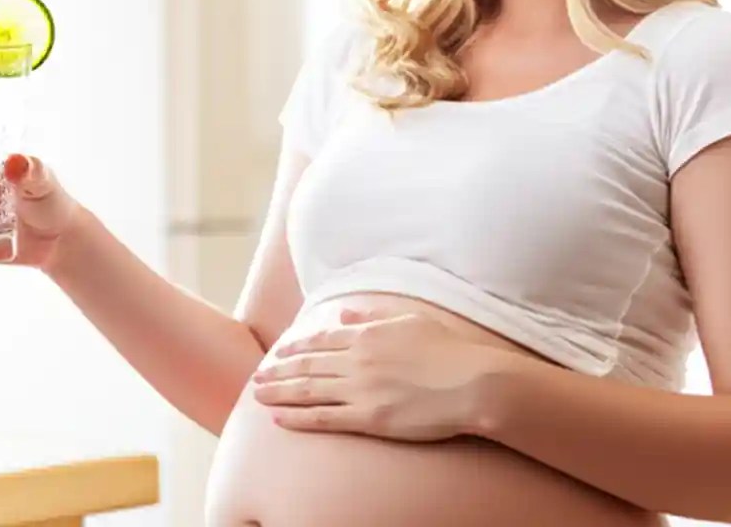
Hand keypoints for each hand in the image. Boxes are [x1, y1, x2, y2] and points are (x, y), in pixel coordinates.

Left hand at [250, 307, 515, 441]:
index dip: (297, 347)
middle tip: (257, 376)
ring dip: (280, 392)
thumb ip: (374, 317)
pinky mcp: (369, 418)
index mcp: (369, 335)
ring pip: (309, 391)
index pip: (323, 340)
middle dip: (279, 370)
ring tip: (258, 395)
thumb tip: (346, 313)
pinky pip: (324, 418)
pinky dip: (298, 418)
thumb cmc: (451, 351)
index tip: (278, 351)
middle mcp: (358, 361)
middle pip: (308, 365)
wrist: (473, 382)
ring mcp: (361, 390)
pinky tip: (280, 419)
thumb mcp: (410, 322)